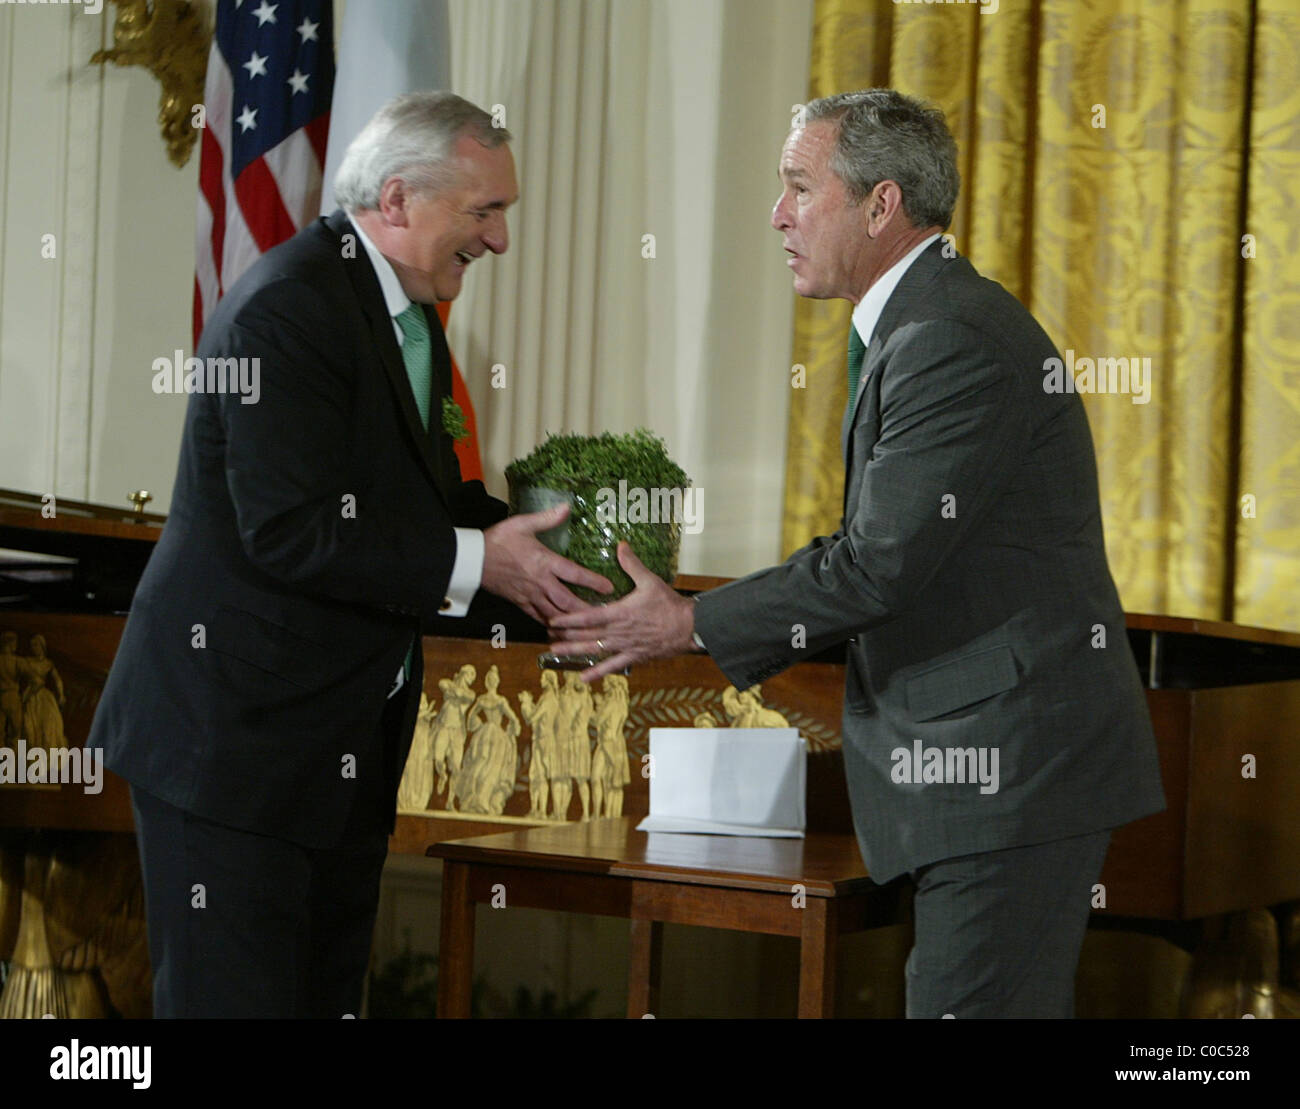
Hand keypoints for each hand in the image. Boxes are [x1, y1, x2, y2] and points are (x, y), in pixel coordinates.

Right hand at [481, 503, 612, 623]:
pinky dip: (550, 625)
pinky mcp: (520, 603)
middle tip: (604, 617)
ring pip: (554, 614)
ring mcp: (530, 595)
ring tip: (587, 629)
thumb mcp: (522, 524)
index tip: (609, 588)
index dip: (593, 582)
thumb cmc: (498, 540)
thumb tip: (566, 507)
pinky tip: (560, 630)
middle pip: (568, 601)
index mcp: (544, 562)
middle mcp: (540, 582)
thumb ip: (546, 518)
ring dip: (571, 622)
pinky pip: (538, 617)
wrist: (472, 560)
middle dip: (586, 610)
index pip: (574, 574)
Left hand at [547, 542, 696, 680]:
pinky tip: (583, 678)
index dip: (569, 618)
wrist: (688, 627)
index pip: (588, 616)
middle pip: (586, 634)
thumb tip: (621, 545)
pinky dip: (597, 672)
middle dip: (565, 634)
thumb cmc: (669, 604)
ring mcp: (624, 646)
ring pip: (594, 650)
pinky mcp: (633, 657)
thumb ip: (632, 564)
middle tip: (546, 633)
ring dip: (574, 651)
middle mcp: (618, 632)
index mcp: (619, 612)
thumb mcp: (650, 581)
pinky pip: (612, 666)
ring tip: (554, 652)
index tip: (553, 619)